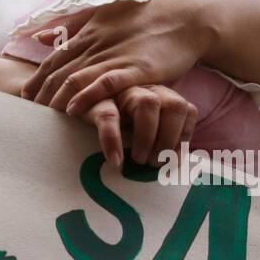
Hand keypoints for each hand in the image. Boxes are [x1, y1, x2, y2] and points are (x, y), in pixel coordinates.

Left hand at [22, 0, 213, 111]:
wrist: (185, 19)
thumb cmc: (147, 19)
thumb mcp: (104, 18)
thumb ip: (72, 28)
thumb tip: (39, 37)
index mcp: (89, 32)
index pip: (54, 58)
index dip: (37, 78)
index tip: (24, 97)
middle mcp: (97, 43)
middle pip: (59, 72)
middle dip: (42, 95)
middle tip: (28, 116)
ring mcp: (115, 55)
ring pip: (76, 78)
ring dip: (57, 99)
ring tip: (43, 118)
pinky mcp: (136, 67)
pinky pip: (106, 82)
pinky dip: (87, 95)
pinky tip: (74, 110)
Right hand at [80, 84, 197, 168]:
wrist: (72, 110)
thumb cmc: (113, 128)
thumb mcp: (140, 132)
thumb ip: (158, 142)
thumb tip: (173, 169)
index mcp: (161, 96)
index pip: (187, 110)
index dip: (184, 136)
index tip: (172, 160)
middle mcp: (146, 90)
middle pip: (175, 104)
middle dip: (170, 138)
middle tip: (155, 164)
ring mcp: (122, 93)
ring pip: (147, 103)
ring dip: (148, 136)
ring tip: (138, 161)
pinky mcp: (96, 100)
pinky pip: (108, 116)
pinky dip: (113, 141)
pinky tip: (115, 161)